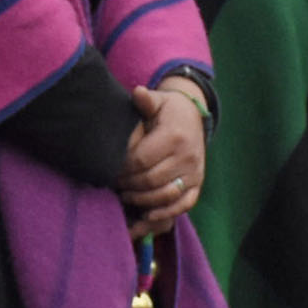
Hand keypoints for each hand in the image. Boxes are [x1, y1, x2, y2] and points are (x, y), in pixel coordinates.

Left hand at [121, 82, 206, 240]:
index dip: (122, 169)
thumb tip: (138, 93)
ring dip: (141, 200)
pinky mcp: (198, 184)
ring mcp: (195, 172)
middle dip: (128, 186)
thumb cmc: (168, 110)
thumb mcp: (158, 101)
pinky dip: (166, 213)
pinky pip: (183, 204)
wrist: (193, 117)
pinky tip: (148, 215)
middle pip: (150, 180)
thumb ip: (146, 100)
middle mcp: (187, 156)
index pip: (141, 160)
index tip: (109, 170)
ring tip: (125, 196)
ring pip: (164, 195)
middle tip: (114, 185)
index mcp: (174, 137)